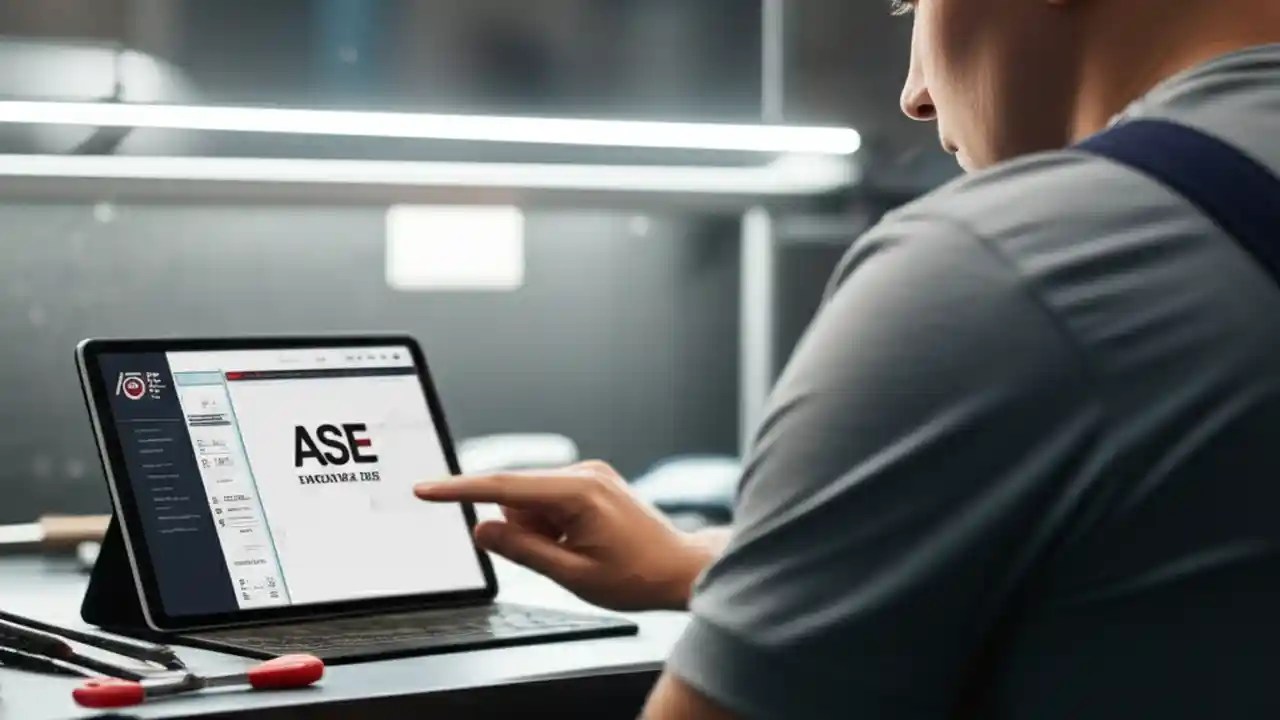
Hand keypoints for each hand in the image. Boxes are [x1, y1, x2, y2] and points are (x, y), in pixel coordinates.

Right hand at [414, 460, 718, 610]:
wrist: (679, 568)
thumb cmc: (636, 576)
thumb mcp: (573, 575)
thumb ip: (522, 551)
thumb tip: (482, 530)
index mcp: (578, 493)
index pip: (504, 488)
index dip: (459, 490)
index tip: (426, 489)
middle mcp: (583, 473)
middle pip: (517, 497)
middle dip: (522, 529)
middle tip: (558, 557)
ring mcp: (589, 474)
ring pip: (531, 501)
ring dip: (538, 528)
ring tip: (576, 552)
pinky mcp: (591, 481)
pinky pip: (549, 500)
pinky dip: (551, 523)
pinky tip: (581, 541)